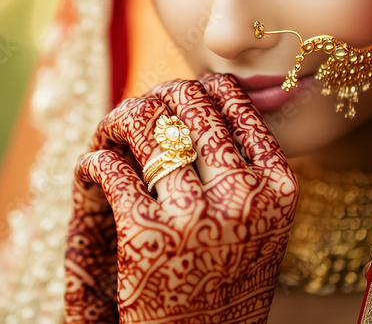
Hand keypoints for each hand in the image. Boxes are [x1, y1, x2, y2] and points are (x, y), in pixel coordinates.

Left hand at [64, 74, 297, 322]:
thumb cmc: (226, 280)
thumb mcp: (261, 224)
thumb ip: (250, 165)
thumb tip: (222, 91)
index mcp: (278, 187)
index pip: (230, 99)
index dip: (192, 90)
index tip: (173, 103)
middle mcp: (242, 195)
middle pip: (186, 101)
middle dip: (154, 100)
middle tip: (135, 118)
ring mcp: (194, 214)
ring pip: (145, 122)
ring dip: (117, 122)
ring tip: (110, 137)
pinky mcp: (147, 234)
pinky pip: (109, 166)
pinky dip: (93, 163)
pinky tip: (93, 171)